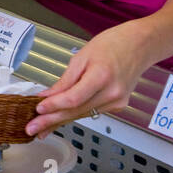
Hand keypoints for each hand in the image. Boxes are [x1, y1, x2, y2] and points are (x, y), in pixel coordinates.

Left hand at [25, 21, 152, 135]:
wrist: (140, 45)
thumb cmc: (113, 44)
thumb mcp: (82, 57)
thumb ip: (65, 80)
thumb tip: (47, 96)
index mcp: (101, 76)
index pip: (73, 99)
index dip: (54, 106)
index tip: (37, 109)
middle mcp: (112, 93)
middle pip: (76, 111)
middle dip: (51, 121)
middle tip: (32, 129)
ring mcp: (117, 102)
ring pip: (82, 114)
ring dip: (61, 121)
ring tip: (41, 128)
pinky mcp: (118, 105)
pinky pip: (91, 112)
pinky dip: (75, 114)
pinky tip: (61, 118)